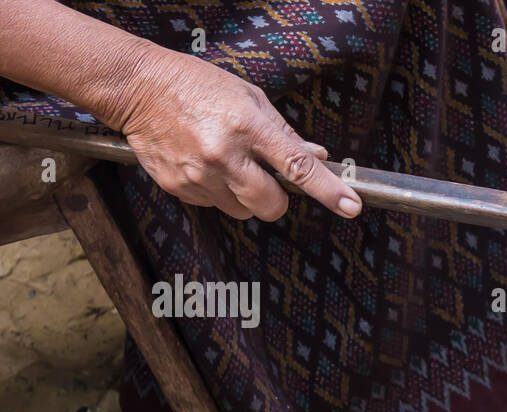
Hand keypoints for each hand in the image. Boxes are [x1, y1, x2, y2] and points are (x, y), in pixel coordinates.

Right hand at [115, 47, 361, 221]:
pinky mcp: (179, 187)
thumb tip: (317, 157)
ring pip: (242, 212)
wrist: (138, 87)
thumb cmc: (198, 87)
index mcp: (247, 126)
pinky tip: (204, 165)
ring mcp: (199, 175)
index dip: (328, 190)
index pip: (297, 166)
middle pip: (271, 206)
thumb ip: (284, 133)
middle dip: (276, 200)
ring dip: (244, 196)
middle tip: (266, 179)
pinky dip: (217, 193)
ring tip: (227, 164)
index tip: (351, 206)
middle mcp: (224, 155)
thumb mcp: (249, 98)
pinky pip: (214, 206)